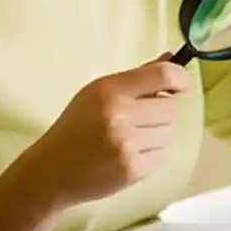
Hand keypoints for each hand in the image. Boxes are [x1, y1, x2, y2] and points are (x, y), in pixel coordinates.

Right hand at [25, 58, 188, 208]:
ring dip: (156, 135)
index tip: (180, 85)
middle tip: (138, 119)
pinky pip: (162, 155)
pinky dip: (151, 155)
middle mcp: (119, 115)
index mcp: (109, 90)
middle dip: (160, 112)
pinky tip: (129, 155)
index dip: (179, 78)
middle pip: (170, 108)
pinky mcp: (133, 169)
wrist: (51, 171)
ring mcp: (127, 144)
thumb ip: (137, 77)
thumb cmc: (76, 127)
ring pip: (169, 132)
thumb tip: (171, 59)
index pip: (162, 75)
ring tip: (131, 138)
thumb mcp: (97, 93)